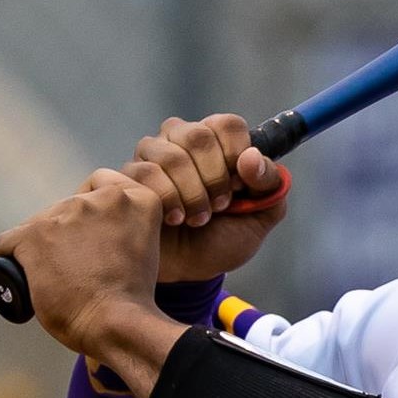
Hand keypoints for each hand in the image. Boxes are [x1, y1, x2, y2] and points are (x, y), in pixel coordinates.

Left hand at [0, 169, 170, 358]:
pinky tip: (29, 281)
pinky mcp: (33, 234)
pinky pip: (8, 243)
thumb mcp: (144, 247)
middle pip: (67, 205)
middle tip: (78, 266)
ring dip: (43, 248)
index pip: (102, 183)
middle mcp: (101, 199)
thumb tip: (94, 228)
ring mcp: (64, 214)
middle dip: (67, 232)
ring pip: (38, 225)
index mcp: (137, 199)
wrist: (116, 324)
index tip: (97, 237)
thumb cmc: (131, 298)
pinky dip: (13, 262)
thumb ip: (125, 226)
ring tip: (58, 280)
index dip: (94, 210)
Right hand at [122, 114, 289, 282]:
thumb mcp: (261, 216)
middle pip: (198, 135)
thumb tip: (251, 157)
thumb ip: (270, 184)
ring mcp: (151, 155)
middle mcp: (181, 140)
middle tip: (219, 206)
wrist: (187, 272)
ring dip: (191, 193)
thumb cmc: (223, 239)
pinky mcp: (126, 175)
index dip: (236, 155)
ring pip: (170, 155)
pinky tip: (174, 219)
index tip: (239, 187)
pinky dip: (167, 201)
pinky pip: (144, 173)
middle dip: (214, 177)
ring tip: (198, 218)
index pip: (228, 125)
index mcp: (217, 142)